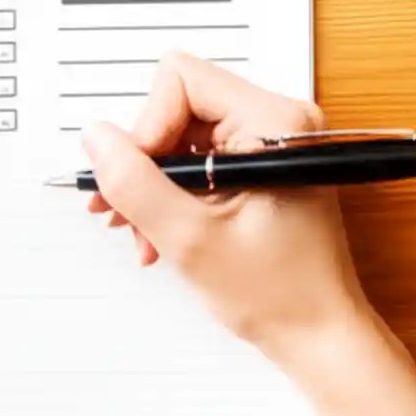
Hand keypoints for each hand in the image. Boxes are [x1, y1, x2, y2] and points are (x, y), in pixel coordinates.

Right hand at [82, 52, 366, 353]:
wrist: (318, 334)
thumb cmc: (282, 294)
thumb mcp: (189, 238)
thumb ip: (135, 183)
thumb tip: (97, 139)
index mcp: (276, 124)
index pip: (181, 81)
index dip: (146, 128)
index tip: (137, 176)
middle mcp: (279, 122)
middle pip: (178, 108)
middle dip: (145, 163)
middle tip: (126, 208)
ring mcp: (271, 143)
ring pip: (182, 137)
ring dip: (154, 185)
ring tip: (146, 231)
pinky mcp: (262, 165)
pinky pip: (199, 160)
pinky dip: (173, 194)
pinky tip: (164, 231)